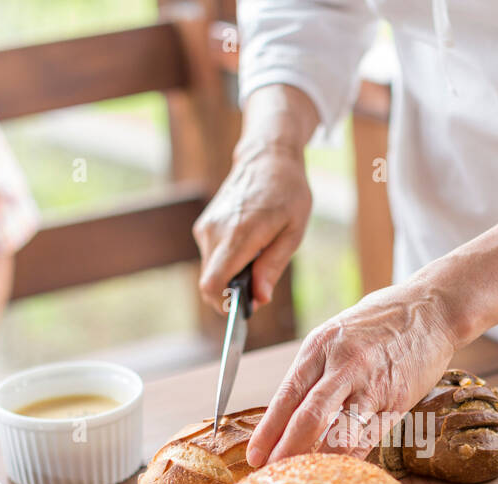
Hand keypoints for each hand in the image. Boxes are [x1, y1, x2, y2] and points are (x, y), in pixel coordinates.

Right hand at [193, 142, 311, 313]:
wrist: (267, 158)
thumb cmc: (287, 193)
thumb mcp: (293, 232)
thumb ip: (273, 267)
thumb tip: (260, 299)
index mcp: (238, 235)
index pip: (213, 285)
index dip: (224, 306)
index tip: (243, 311)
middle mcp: (215, 232)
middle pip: (210, 284)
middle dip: (232, 295)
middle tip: (260, 287)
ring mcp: (206, 228)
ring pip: (211, 272)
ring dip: (231, 277)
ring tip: (258, 257)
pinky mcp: (204, 226)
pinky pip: (212, 258)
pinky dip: (227, 263)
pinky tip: (249, 247)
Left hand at [246, 282, 461, 466]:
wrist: (431, 309)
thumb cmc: (379, 323)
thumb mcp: (336, 335)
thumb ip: (315, 371)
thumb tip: (290, 412)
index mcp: (320, 347)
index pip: (286, 395)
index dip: (268, 430)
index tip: (255, 455)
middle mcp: (344, 365)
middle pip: (308, 417)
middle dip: (286, 450)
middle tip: (272, 475)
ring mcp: (373, 384)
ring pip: (339, 432)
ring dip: (318, 461)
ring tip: (304, 480)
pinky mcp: (398, 400)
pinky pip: (369, 437)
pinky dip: (351, 458)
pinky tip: (339, 473)